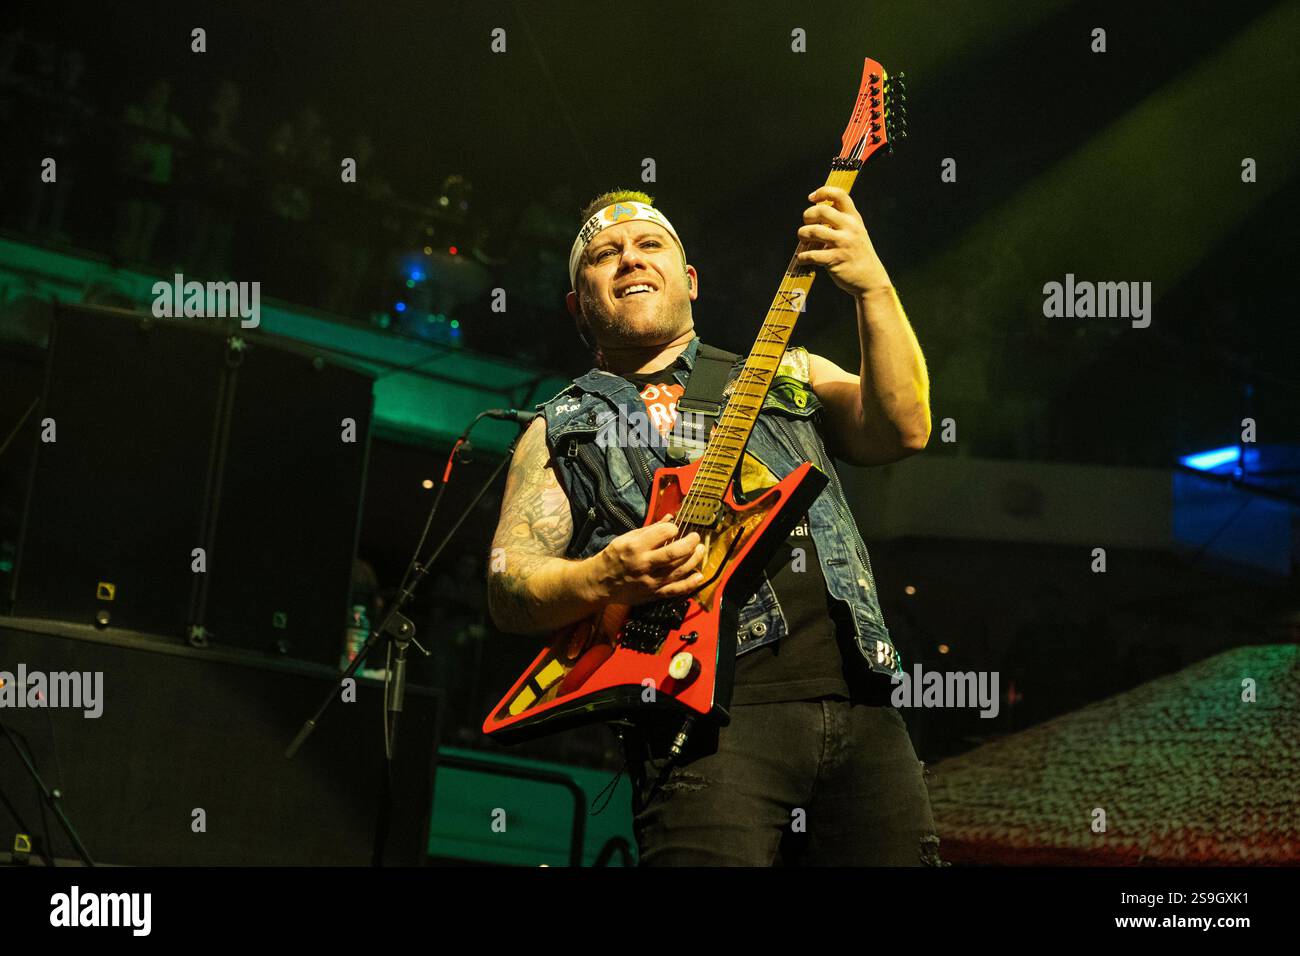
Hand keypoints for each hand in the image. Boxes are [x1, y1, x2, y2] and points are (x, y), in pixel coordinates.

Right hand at [588, 514, 705, 604]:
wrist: (600, 583)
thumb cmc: (613, 557)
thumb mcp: (626, 538)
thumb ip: (650, 529)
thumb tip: (670, 518)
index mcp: (635, 547)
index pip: (663, 533)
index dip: (673, 528)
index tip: (675, 528)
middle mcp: (644, 564)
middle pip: (674, 553)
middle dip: (690, 543)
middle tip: (696, 537)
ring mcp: (650, 581)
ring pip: (679, 570)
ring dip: (694, 559)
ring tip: (700, 550)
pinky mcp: (653, 594)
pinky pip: (676, 590)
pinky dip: (690, 584)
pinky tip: (699, 576)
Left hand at [795, 186, 891, 296]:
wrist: (870, 279)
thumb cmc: (858, 254)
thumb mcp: (856, 232)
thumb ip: (841, 220)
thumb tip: (815, 211)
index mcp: (854, 218)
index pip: (839, 195)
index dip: (822, 192)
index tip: (812, 198)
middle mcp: (850, 228)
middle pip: (821, 211)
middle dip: (807, 216)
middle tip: (806, 224)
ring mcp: (843, 244)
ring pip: (813, 231)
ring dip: (802, 235)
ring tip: (803, 240)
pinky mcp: (835, 260)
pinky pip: (811, 254)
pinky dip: (803, 257)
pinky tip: (803, 259)